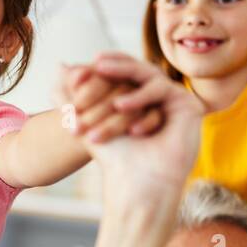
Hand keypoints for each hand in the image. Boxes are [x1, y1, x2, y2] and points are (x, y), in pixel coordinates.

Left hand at [76, 56, 202, 204]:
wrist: (137, 182)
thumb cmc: (114, 157)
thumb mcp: (86, 121)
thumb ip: (70, 96)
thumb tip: (57, 66)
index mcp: (137, 98)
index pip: (119, 73)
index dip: (98, 70)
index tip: (74, 76)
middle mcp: (157, 97)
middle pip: (135, 70)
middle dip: (114, 66)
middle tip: (96, 64)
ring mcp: (173, 100)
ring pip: (148, 74)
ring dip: (126, 78)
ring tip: (109, 97)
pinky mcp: (188, 105)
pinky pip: (163, 88)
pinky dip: (141, 95)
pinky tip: (122, 106)